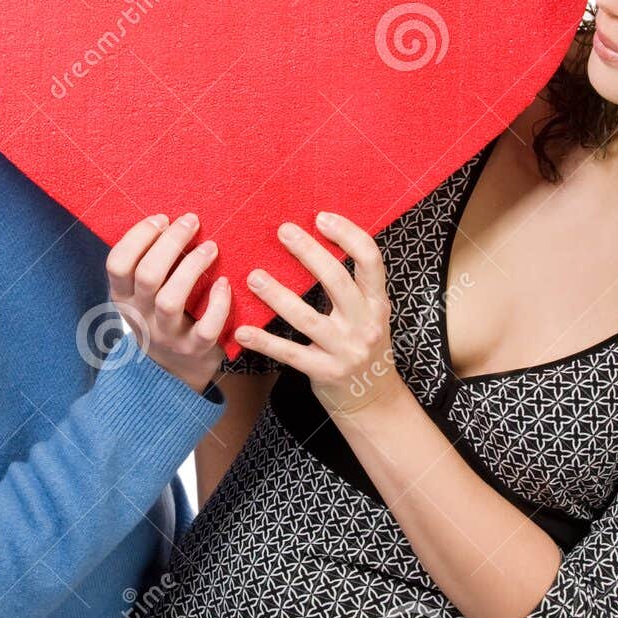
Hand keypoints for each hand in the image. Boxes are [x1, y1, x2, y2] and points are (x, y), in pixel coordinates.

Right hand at [106, 212, 229, 393]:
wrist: (173, 372)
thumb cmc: (160, 317)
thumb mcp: (140, 295)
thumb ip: (147, 264)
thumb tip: (168, 219)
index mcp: (123, 297)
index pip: (117, 263)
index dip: (138, 237)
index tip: (162, 218)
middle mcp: (140, 316)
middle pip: (147, 276)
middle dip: (170, 243)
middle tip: (191, 221)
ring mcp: (166, 335)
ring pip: (170, 300)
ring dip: (192, 268)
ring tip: (210, 247)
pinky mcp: (193, 350)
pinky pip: (205, 328)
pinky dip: (218, 305)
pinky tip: (225, 284)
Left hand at [233, 211, 407, 416]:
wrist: (373, 400)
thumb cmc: (364, 346)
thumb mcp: (369, 314)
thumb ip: (351, 286)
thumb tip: (318, 241)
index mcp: (376, 303)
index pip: (370, 259)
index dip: (347, 234)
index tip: (321, 217)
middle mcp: (365, 324)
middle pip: (336, 280)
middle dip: (308, 253)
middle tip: (282, 231)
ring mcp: (344, 350)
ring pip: (306, 317)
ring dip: (277, 295)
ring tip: (253, 276)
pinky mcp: (323, 372)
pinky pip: (289, 353)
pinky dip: (263, 341)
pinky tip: (241, 331)